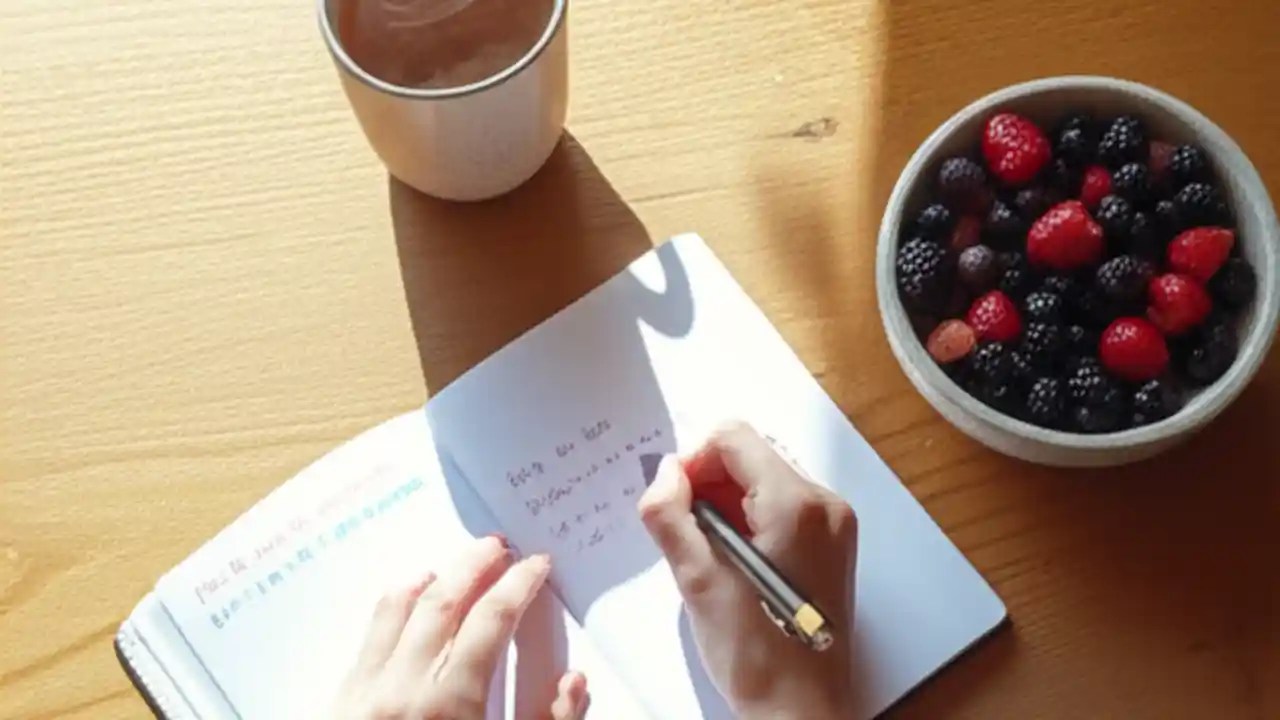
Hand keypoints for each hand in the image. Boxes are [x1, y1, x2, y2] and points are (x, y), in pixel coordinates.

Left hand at [331, 536, 589, 719]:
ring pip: (399, 608)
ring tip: (459, 563)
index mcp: (452, 703)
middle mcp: (404, 687)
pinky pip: (370, 634)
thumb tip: (573, 682)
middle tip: (501, 546)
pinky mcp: (340, 702)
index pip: (492, 619)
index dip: (520, 584)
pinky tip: (410, 595)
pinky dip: (395, 604)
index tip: (538, 565)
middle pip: (444, 599)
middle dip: (477, 564)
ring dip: (434, 577)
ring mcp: (365, 692)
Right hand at [637, 422, 857, 719]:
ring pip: (765, 483)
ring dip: (727, 505)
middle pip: (752, 458)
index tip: (673, 502)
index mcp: (796, 504)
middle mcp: (825, 504)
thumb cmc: (756, 654)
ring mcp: (834, 526)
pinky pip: (783, 510)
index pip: (734, 438)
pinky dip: (750, 522)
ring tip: (709, 555)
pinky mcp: (832, 547)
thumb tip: (662, 474)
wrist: (801, 710)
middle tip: (685, 533)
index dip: (693, 461)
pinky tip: (734, 564)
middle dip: (709, 484)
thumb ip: (669, 515)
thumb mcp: (697, 580)